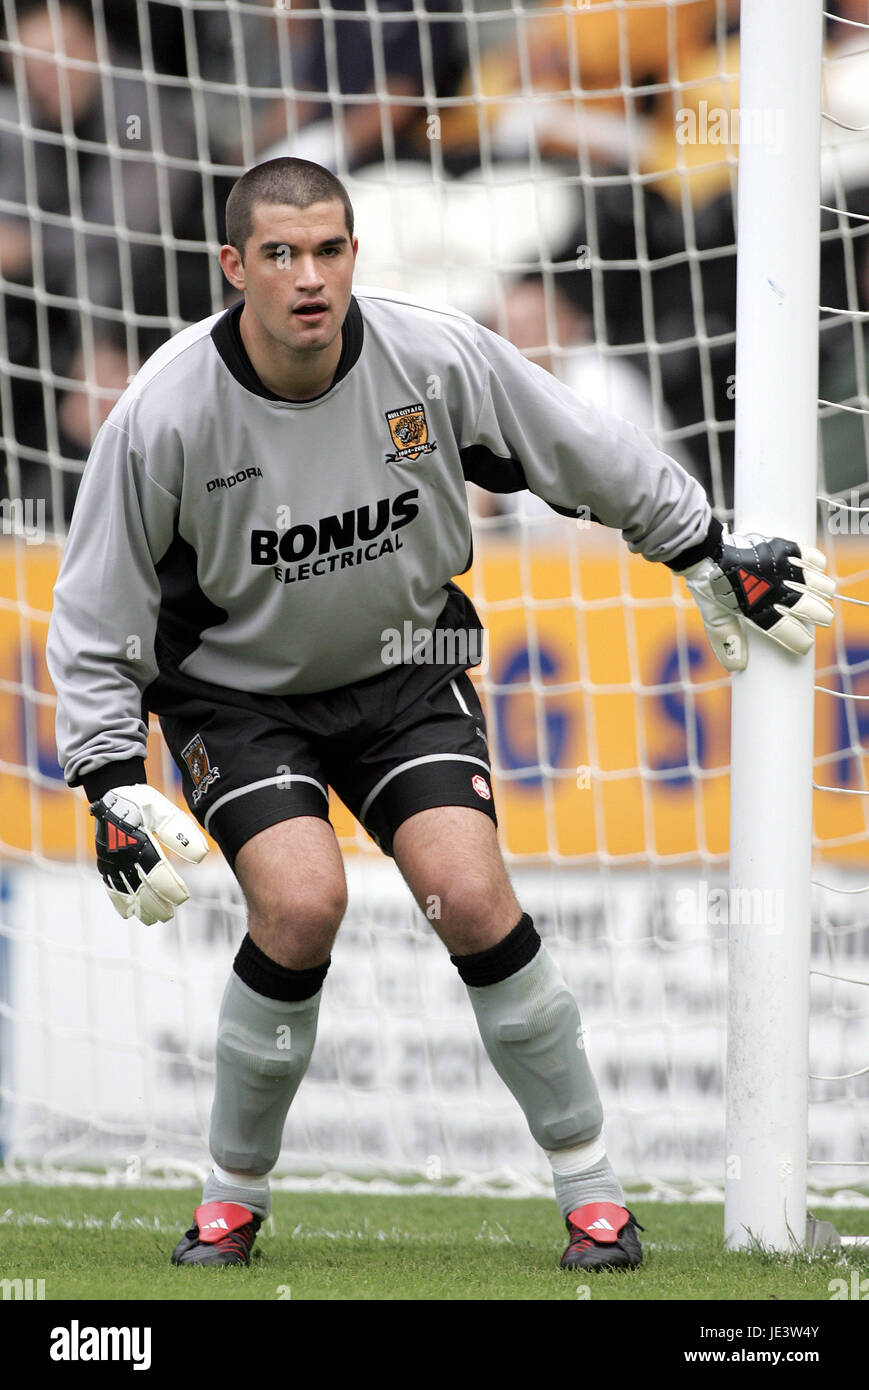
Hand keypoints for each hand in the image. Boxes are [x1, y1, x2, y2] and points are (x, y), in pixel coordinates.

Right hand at [90, 785, 208, 923]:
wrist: (111, 793)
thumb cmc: (143, 802)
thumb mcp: (165, 811)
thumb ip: (182, 833)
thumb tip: (202, 856)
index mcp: (139, 842)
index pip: (157, 873)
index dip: (170, 888)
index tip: (182, 898)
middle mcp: (123, 855)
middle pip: (141, 887)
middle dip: (156, 904)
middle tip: (169, 915)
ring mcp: (111, 861)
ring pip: (125, 891)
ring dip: (140, 907)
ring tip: (154, 919)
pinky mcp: (104, 863)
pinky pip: (110, 886)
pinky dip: (119, 902)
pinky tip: (129, 913)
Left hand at [681, 531, 835, 670]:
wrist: (705, 552)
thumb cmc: (710, 586)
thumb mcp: (714, 617)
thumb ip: (727, 640)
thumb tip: (737, 666)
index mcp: (754, 608)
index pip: (784, 630)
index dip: (799, 640)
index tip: (805, 646)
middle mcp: (770, 589)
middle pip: (806, 606)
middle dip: (820, 615)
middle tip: (825, 618)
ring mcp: (776, 567)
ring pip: (812, 580)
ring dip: (823, 589)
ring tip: (826, 594)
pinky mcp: (778, 548)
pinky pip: (805, 555)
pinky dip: (816, 562)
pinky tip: (818, 568)